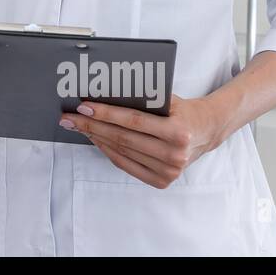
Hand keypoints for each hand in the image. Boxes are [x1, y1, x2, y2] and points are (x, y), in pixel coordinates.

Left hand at [59, 94, 227, 187]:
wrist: (206, 131)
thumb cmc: (182, 110)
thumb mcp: (167, 99)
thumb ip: (141, 98)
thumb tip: (102, 93)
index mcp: (178, 132)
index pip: (133, 121)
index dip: (105, 114)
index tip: (83, 107)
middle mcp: (174, 155)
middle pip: (122, 138)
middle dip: (91, 126)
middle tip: (69, 118)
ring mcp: (168, 172)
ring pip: (121, 152)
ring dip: (95, 138)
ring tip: (78, 126)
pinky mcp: (161, 181)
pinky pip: (125, 164)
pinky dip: (107, 151)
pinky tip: (94, 139)